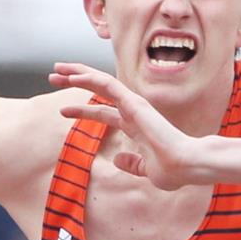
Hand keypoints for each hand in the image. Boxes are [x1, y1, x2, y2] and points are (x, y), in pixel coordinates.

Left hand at [48, 63, 204, 190]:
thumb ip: (132, 164)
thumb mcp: (146, 170)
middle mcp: (132, 111)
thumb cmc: (172, 170)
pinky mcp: (134, 103)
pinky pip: (108, 85)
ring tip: (56, 69)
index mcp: (134, 126)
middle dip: (76, 82)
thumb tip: (118, 160)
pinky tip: (72, 76)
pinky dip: (89, 78)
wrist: (186, 165)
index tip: (63, 110)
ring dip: (77, 74)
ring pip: (100, 82)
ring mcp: (133, 105)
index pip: (103, 113)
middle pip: (98, 91)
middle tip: (55, 77)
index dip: (82, 110)